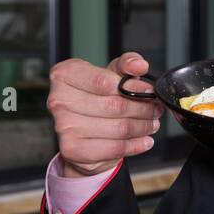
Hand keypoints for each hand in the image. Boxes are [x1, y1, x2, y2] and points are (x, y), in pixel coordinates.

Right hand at [47, 52, 162, 177]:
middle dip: (143, 109)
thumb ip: (127, 65)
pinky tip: (144, 139)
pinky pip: (115, 147)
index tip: (149, 91)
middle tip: (155, 110)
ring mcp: (63, 126)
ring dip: (143, 126)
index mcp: (65, 74)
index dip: (133, 87)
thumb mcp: (112, 74)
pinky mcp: (72, 149)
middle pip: (115, 106)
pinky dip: (136, 144)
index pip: (104, 81)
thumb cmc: (98, 98)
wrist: (83, 133)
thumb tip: (140, 65)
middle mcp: (59, 100)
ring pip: (118, 128)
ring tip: (151, 123)